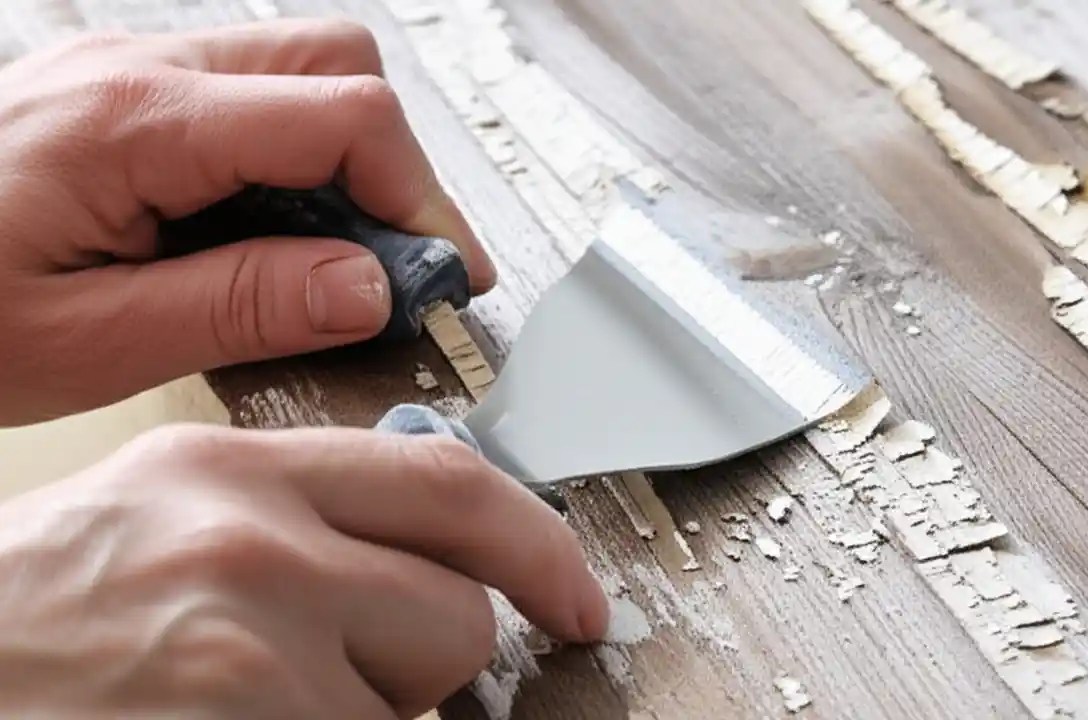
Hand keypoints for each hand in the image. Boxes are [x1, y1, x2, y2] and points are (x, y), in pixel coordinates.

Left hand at [0, 21, 496, 424]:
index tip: (438, 276)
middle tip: (398, 263)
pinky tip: (270, 242)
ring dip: (345, 166)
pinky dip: (290, 169)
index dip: (420, 200)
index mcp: (135, 121)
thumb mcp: (93, 341)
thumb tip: (368, 287)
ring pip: (299, 76)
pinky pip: (247, 105)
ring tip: (334, 263)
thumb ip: (245, 305)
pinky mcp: (120, 101)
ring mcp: (128, 76)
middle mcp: (137, 72)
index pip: (344, 118)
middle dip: (395, 166)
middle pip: (338, 65)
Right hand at [0, 425, 606, 717]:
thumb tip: (418, 554)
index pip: (452, 485)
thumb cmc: (28, 615)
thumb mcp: (163, 512)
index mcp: (235, 472)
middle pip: (457, 616)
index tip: (578, 599)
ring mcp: (249, 659)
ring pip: (410, 715)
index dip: (541, 547)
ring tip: (249, 704)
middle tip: (335, 676)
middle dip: (421, 665)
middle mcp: (254, 549)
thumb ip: (299, 513)